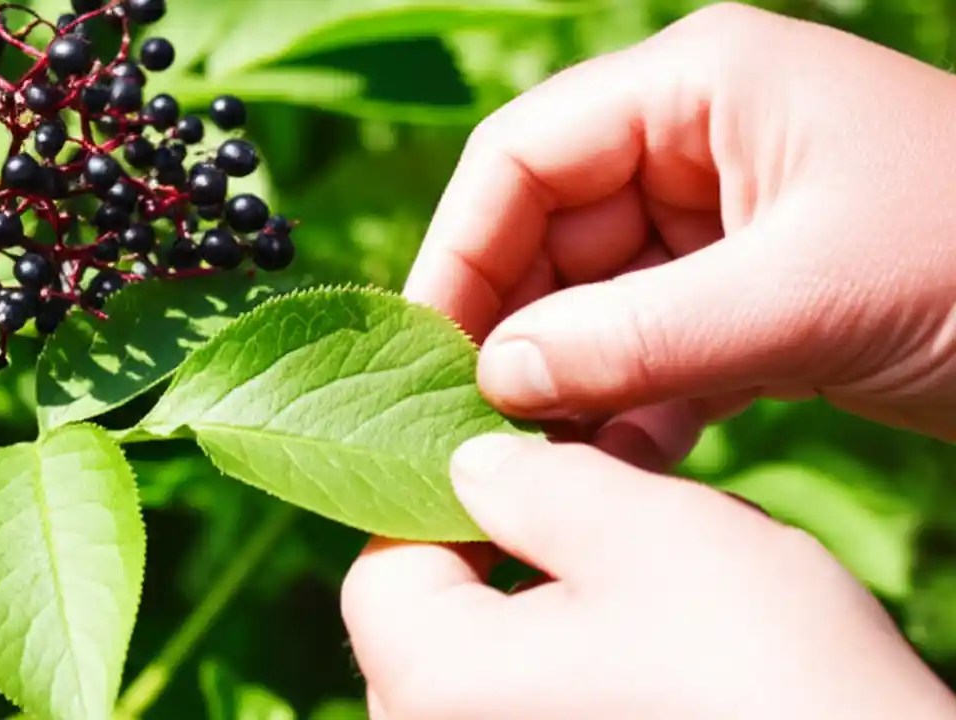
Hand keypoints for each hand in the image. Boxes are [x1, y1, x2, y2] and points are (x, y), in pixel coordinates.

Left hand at [342, 434, 955, 718]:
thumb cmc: (765, 677)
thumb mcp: (644, 532)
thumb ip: (531, 482)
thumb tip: (471, 467)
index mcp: (432, 686)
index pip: (382, 566)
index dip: (441, 492)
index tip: (516, 455)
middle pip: (431, 619)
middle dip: (504, 543)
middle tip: (591, 497)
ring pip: (493, 665)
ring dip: (551, 597)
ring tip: (642, 565)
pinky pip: (539, 705)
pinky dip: (579, 658)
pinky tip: (660, 635)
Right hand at [405, 2, 955, 441]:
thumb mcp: (804, 292)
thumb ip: (637, 334)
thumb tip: (499, 376)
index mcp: (698, 88)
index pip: (523, 156)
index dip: (460, 250)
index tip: (430, 350)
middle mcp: (695, 145)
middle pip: (548, 235)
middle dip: (514, 332)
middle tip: (476, 428)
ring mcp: (721, 226)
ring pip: (594, 304)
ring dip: (569, 383)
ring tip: (542, 460)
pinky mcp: (748, 298)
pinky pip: (652, 348)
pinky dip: (630, 406)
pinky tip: (618, 462)